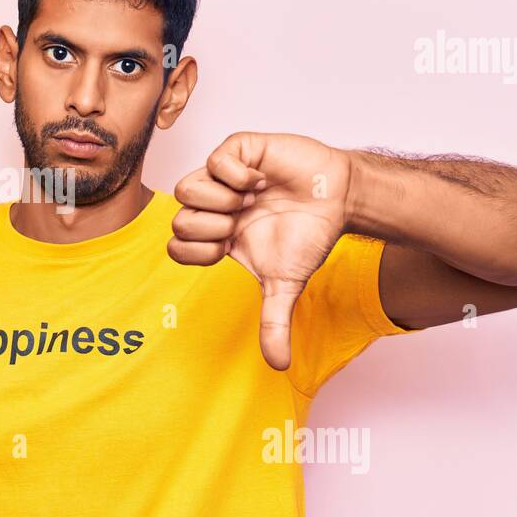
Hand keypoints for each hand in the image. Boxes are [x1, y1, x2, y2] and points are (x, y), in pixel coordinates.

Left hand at [169, 132, 353, 369]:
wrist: (340, 198)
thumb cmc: (309, 234)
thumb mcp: (286, 282)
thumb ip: (274, 321)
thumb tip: (279, 366)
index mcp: (215, 235)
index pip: (176, 246)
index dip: (195, 252)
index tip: (227, 250)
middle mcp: (213, 206)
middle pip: (177, 220)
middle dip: (210, 229)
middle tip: (240, 224)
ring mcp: (222, 177)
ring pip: (185, 189)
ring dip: (219, 201)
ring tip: (248, 202)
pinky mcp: (239, 150)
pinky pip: (216, 159)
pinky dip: (236, 175)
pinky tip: (258, 181)